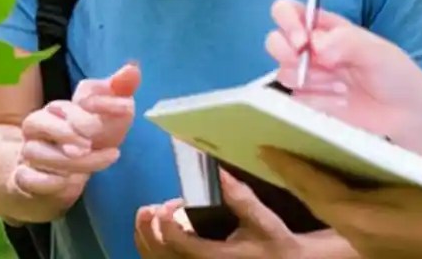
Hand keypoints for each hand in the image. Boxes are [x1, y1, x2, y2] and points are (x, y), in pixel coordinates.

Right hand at [10, 62, 140, 201]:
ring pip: (36, 153)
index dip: (93, 105)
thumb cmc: (85, 141)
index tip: (127, 109)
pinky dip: (47, 181)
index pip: (66, 100)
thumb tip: (132, 68)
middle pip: (42, 122)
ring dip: (70, 160)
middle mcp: (36, 129)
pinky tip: (71, 182)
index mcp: (54, 109)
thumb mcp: (106, 117)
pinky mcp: (23, 180)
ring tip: (103, 161)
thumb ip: (119, 91)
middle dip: (68, 132)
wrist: (56, 178)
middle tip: (92, 142)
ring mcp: (27, 154)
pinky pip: (26, 178)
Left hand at [135, 170, 305, 257]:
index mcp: (216, 258)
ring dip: (147, 238)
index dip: (167, 221)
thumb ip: (240, 198)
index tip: (174, 202)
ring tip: (151, 215)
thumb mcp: (263, 220)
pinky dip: (154, 249)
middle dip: (148, 228)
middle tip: (152, 207)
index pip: (178, 243)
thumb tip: (219, 171)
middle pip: (160, 255)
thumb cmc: (274, 244)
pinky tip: (159, 232)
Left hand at [260, 148, 421, 258]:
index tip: (263, 143)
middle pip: (315, 201)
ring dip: (313, 188)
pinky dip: (337, 201)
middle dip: (292, 176)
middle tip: (270, 149)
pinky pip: (349, 222)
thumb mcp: (415, 180)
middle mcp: (359, 235)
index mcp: (361, 216)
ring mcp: (371, 247)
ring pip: (330, 212)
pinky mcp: (384, 252)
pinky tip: (339, 186)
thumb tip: (327, 152)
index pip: (310, 185)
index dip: (286, 162)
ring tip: (297, 163)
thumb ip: (369, 168)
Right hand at [264, 0, 421, 155]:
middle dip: (282, 48)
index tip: (302, 39)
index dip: (287, 20)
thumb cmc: (395, 76)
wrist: (406, 118)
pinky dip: (311, 100)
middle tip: (302, 59)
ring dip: (304, 78)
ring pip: (281, 71)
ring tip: (338, 87)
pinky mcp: (308, 104)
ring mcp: (307, 78)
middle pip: (274, 40)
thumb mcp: (377, 51)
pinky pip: (293, 100)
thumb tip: (315, 46)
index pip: (289, 11)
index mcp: (325, 28)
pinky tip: (337, 103)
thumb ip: (346, 41)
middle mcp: (311, 51)